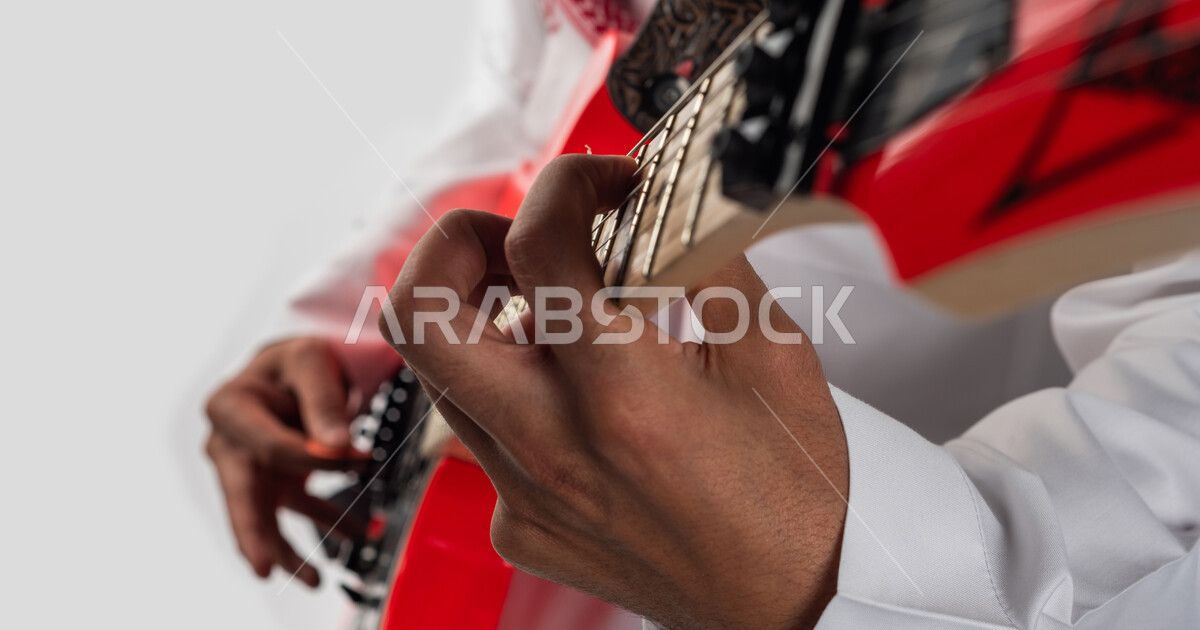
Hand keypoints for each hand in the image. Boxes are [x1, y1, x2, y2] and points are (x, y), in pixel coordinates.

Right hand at [204, 337, 368, 586]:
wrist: (295, 365)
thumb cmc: (297, 359)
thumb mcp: (311, 360)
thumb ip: (323, 400)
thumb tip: (338, 447)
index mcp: (230, 408)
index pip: (270, 445)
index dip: (314, 456)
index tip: (358, 456)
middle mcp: (230, 443)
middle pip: (241, 495)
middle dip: (252, 534)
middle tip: (261, 569)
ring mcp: (249, 467)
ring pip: (263, 516)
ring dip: (286, 550)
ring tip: (314, 582)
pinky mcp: (273, 482)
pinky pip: (293, 513)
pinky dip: (321, 527)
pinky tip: (353, 537)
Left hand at [382, 155, 848, 628]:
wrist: (797, 604)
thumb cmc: (798, 497)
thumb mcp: (774, 355)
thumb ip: (710, 265)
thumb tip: (672, 208)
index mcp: (622, 392)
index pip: (535, 245)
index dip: (566, 182)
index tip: (603, 183)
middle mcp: (552, 447)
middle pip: (416, 314)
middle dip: (452, 247)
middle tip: (514, 237)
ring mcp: (526, 495)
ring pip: (442, 375)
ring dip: (480, 318)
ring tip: (550, 305)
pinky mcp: (523, 526)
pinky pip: (482, 439)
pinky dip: (516, 395)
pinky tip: (577, 396)